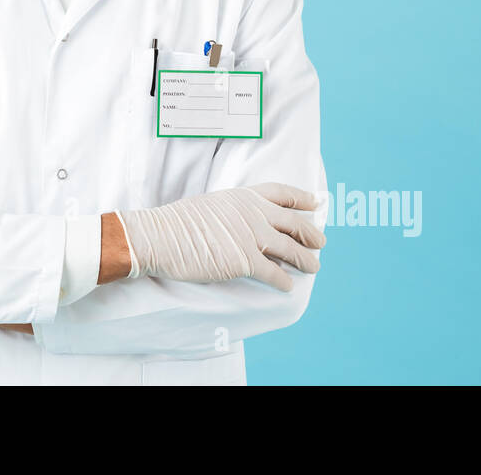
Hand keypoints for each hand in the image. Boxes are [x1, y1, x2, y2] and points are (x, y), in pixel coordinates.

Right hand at [117, 182, 325, 291]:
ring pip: (290, 249)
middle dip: (310, 233)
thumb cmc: (177, 222)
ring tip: (314, 267)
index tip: (315, 203)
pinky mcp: (245, 261)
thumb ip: (233, 210)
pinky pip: (273, 273)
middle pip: (293, 222)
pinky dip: (284, 281)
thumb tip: (244, 222)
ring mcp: (251, 236)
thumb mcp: (211, 204)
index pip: (281, 192)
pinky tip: (288, 286)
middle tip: (320, 242)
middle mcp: (253, 213)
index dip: (301, 198)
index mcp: (243, 196)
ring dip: (305, 260)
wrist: (160, 237)